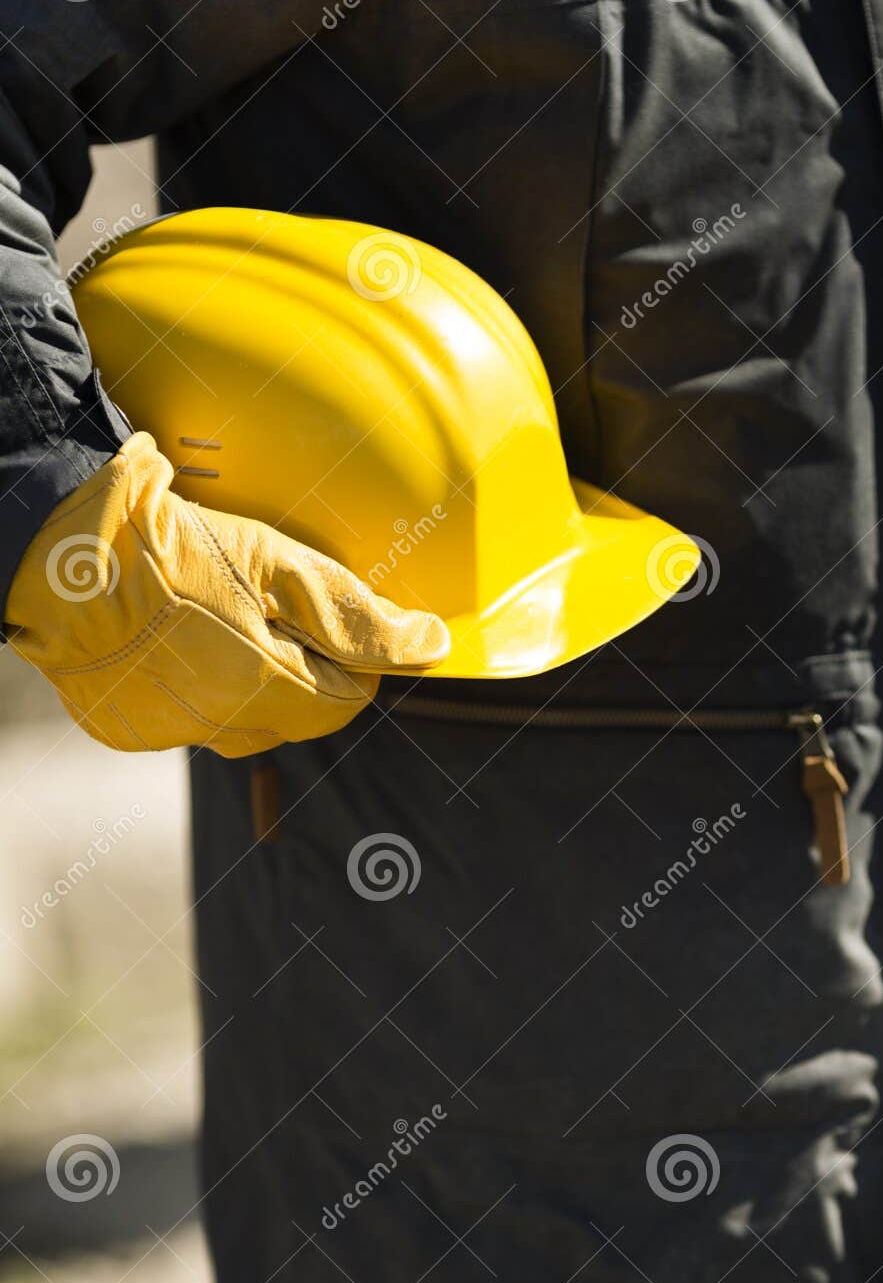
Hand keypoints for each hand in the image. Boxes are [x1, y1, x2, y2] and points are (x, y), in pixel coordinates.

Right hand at [5, 431, 448, 756]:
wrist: (52, 557)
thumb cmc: (168, 549)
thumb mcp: (273, 562)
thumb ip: (355, 612)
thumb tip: (429, 646)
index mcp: (269, 691)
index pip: (349, 698)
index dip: (349, 653)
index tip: (326, 610)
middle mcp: (224, 728)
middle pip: (299, 713)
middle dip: (302, 667)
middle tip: (270, 602)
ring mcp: (172, 733)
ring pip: (242, 720)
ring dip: (247, 679)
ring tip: (217, 614)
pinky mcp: (127, 730)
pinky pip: (186, 718)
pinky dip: (192, 686)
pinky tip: (173, 637)